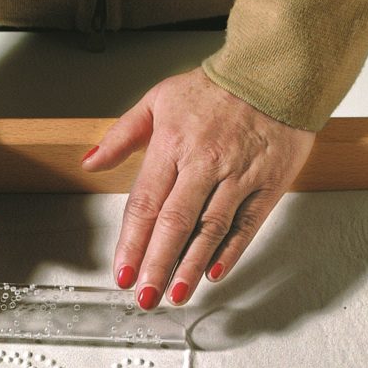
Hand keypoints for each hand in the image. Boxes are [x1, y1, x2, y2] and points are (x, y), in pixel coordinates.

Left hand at [81, 67, 315, 307]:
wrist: (277, 71)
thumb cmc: (216, 89)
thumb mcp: (159, 99)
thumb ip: (122, 135)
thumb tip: (90, 162)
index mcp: (172, 144)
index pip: (146, 203)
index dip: (132, 242)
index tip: (121, 272)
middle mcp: (204, 162)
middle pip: (175, 222)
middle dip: (157, 264)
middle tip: (144, 296)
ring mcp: (238, 175)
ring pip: (210, 228)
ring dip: (191, 266)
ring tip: (176, 294)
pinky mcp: (268, 183)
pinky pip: (247, 224)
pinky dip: (230, 251)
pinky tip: (213, 273)